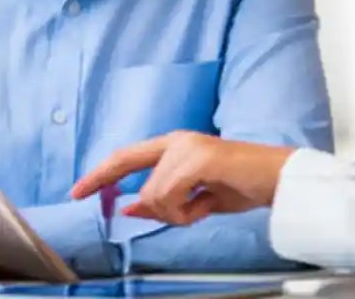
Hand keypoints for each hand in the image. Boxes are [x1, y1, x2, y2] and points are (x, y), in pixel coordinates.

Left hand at [69, 132, 294, 226]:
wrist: (276, 179)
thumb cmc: (240, 186)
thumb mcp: (194, 200)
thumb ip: (163, 202)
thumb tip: (130, 208)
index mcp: (173, 146)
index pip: (126, 157)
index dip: (100, 174)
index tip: (77, 191)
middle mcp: (175, 141)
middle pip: (133, 174)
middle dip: (128, 194)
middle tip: (132, 203)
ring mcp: (186, 148)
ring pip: (154, 195)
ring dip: (176, 213)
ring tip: (203, 208)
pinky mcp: (198, 159)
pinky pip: (170, 196)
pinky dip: (185, 211)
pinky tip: (206, 205)